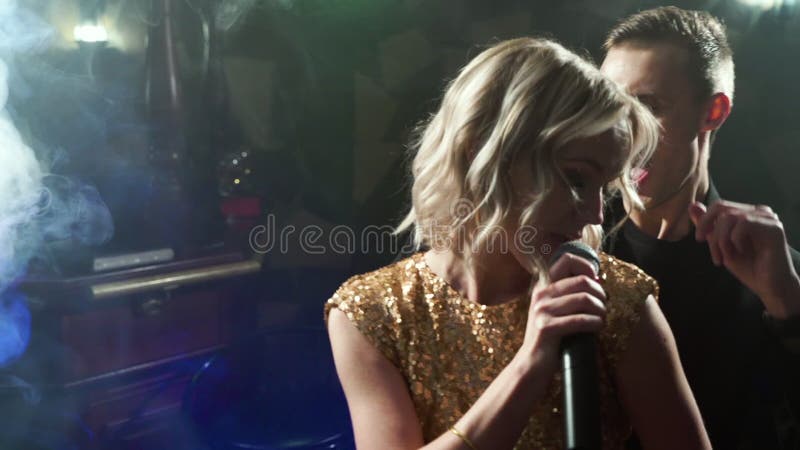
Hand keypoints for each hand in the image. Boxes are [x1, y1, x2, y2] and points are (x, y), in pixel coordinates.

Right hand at [520, 254, 606, 378]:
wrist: (532, 363)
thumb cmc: (551, 337)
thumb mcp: (555, 310)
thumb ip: (568, 294)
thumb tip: (595, 279)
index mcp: (544, 287)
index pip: (566, 260)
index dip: (587, 266)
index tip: (596, 281)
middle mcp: (541, 295)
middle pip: (582, 281)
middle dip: (600, 294)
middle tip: (604, 306)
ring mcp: (542, 310)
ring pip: (584, 299)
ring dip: (600, 309)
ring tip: (602, 318)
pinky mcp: (547, 327)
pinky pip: (580, 320)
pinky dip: (595, 323)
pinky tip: (597, 327)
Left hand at [689, 200, 799, 318]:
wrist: (768, 287)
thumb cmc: (748, 267)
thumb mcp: (720, 245)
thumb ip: (709, 226)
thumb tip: (693, 205)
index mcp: (747, 213)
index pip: (720, 206)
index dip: (705, 220)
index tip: (699, 239)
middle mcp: (759, 212)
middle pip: (723, 208)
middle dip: (711, 231)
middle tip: (713, 253)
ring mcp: (768, 218)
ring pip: (730, 216)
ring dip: (722, 240)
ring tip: (725, 258)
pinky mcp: (774, 227)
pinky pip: (744, 223)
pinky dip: (734, 240)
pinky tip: (740, 252)